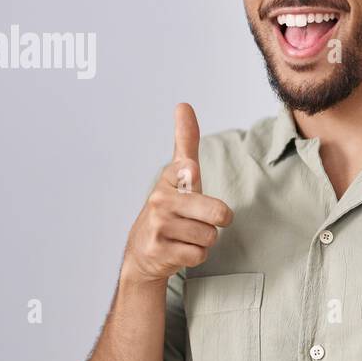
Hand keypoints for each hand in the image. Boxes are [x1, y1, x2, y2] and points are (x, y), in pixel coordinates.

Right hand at [121, 103, 234, 284]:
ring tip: (185, 235)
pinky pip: (200, 255)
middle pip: (218, 213)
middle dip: (217, 220)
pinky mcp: (160, 251)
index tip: (188, 174)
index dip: (192, 176)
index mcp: (169, 179)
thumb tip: (183, 104)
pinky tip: (179, 249)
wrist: (143, 250)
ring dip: (204, 239)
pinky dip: (195, 255)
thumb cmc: (170, 208)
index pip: (189, 170)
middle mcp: (160, 200)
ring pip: (210, 236)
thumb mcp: (178, 174)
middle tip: (200, 219)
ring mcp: (158, 226)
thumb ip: (185, 141)